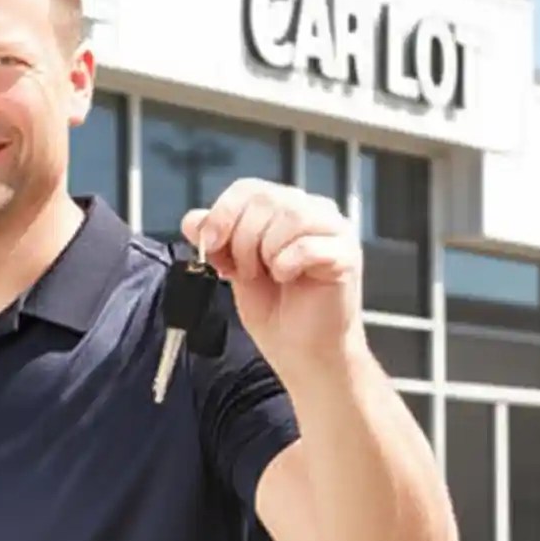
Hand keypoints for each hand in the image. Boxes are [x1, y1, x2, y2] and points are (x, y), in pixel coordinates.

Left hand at [180, 178, 365, 362]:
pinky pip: (307, 244)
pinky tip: (289, 278)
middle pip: (265, 199)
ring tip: (269, 275)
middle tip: (245, 270)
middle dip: (242, 239)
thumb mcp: (232, 268)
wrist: (302, 352)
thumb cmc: (274, 310)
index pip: (248, 189)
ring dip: (265, 252)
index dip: (223, 213)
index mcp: (283, 209)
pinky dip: (287, 264)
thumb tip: (193, 220)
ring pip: (289, 216)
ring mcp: (334, 230)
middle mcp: (311, 211)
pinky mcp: (346, 254)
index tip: (209, 244)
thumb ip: (215, 240)